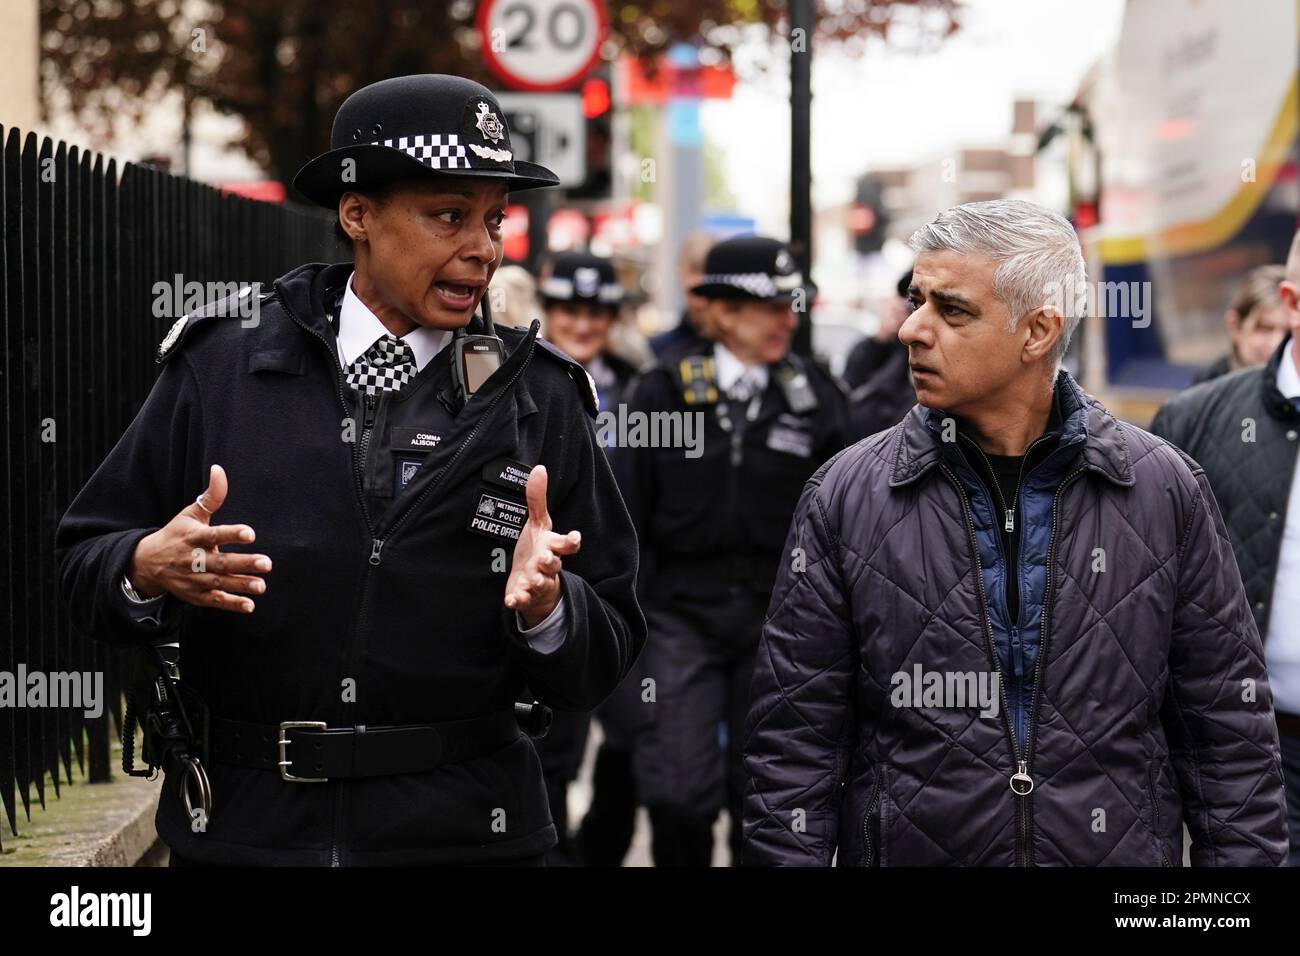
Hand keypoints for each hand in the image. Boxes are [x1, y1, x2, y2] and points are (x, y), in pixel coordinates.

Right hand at [127, 464, 271, 613]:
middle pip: (220, 563)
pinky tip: (249, 605)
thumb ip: (211, 496)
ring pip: (219, 584)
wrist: (146, 563)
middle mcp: (192, 559)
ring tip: (261, 586)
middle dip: (243, 564)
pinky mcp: (194, 596)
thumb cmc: (176, 534)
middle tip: (267, 563)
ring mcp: (193, 579)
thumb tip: (219, 469)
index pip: (214, 535)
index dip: (232, 534)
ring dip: (241, 585)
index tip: (250, 534)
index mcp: (193, 537)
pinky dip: (230, 604)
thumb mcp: (190, 514)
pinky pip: (214, 601)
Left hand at [504, 465, 580, 628]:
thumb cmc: (537, 549)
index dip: (571, 541)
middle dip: (551, 562)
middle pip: (554, 565)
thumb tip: (539, 468)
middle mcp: (548, 566)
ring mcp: (538, 583)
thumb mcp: (537, 524)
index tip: (574, 536)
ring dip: (538, 581)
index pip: (567, 545)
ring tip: (532, 578)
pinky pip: (523, 600)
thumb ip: (537, 499)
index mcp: (552, 547)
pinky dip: (518, 601)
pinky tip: (511, 600)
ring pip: (541, 583)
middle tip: (544, 558)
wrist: (532, 583)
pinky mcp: (525, 597)